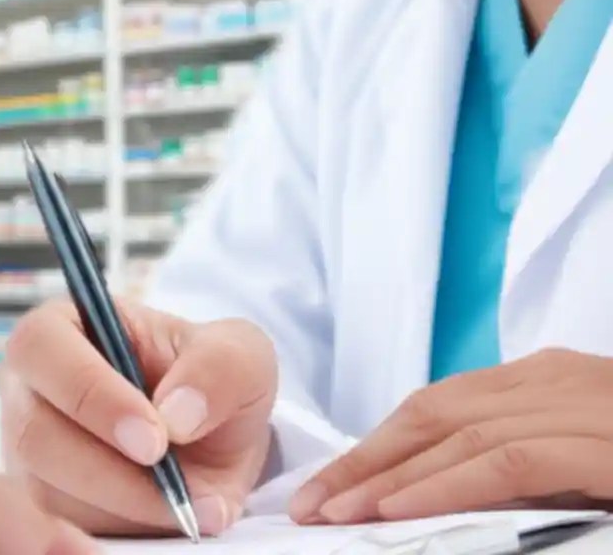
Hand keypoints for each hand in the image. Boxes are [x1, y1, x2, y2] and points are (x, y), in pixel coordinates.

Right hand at [0, 298, 278, 536]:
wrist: (209, 440)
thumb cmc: (208, 379)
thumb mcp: (238, 355)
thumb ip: (218, 368)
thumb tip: (176, 414)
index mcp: (59, 328)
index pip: (43, 349)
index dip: (91, 394)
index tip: (155, 439)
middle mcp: (27, 388)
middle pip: (36, 433)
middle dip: (110, 472)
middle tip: (177, 491)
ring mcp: (24, 450)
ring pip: (48, 491)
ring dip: (124, 510)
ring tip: (189, 508)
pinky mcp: (39, 503)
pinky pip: (60, 529)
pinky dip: (114, 534)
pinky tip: (159, 523)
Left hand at [289, 348, 612, 524]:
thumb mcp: (576, 459)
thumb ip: (511, 466)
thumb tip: (433, 496)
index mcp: (541, 381)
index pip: (437, 408)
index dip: (373, 448)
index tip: (325, 487)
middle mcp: (553, 382)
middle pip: (434, 417)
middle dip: (364, 462)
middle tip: (311, 503)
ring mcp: (581, 408)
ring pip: (462, 437)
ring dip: (391, 478)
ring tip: (338, 512)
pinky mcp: (607, 448)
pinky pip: (511, 464)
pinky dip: (449, 485)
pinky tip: (400, 508)